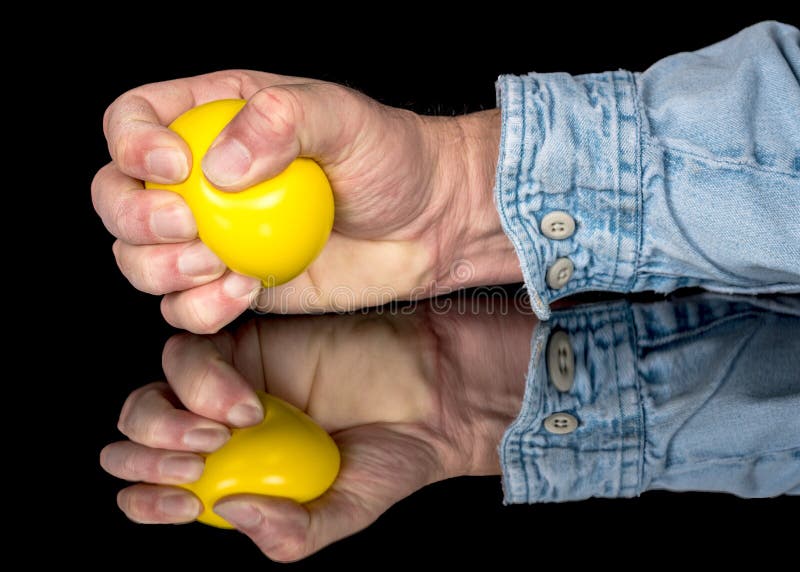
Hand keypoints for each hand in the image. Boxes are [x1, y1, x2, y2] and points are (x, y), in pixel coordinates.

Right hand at [92, 70, 517, 332]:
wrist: (430, 223)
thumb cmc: (392, 158)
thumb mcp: (345, 119)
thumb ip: (282, 123)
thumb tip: (218, 168)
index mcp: (213, 118)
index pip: (132, 119)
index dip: (132, 144)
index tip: (176, 167)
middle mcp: (201, 179)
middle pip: (117, 197)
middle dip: (137, 220)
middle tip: (194, 230)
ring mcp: (216, 235)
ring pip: (139, 257)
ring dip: (161, 271)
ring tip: (221, 266)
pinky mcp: (234, 284)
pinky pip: (185, 305)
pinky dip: (199, 308)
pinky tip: (245, 291)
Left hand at [100, 301, 534, 560]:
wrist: (434, 394)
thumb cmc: (393, 455)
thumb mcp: (346, 513)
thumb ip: (292, 532)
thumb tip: (228, 511)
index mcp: (236, 477)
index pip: (162, 492)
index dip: (150, 501)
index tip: (186, 505)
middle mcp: (222, 431)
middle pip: (142, 440)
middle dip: (150, 459)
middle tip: (195, 468)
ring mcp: (232, 383)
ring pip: (154, 392)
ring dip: (168, 420)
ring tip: (221, 435)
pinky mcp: (248, 340)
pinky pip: (193, 351)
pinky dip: (202, 378)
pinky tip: (245, 403)